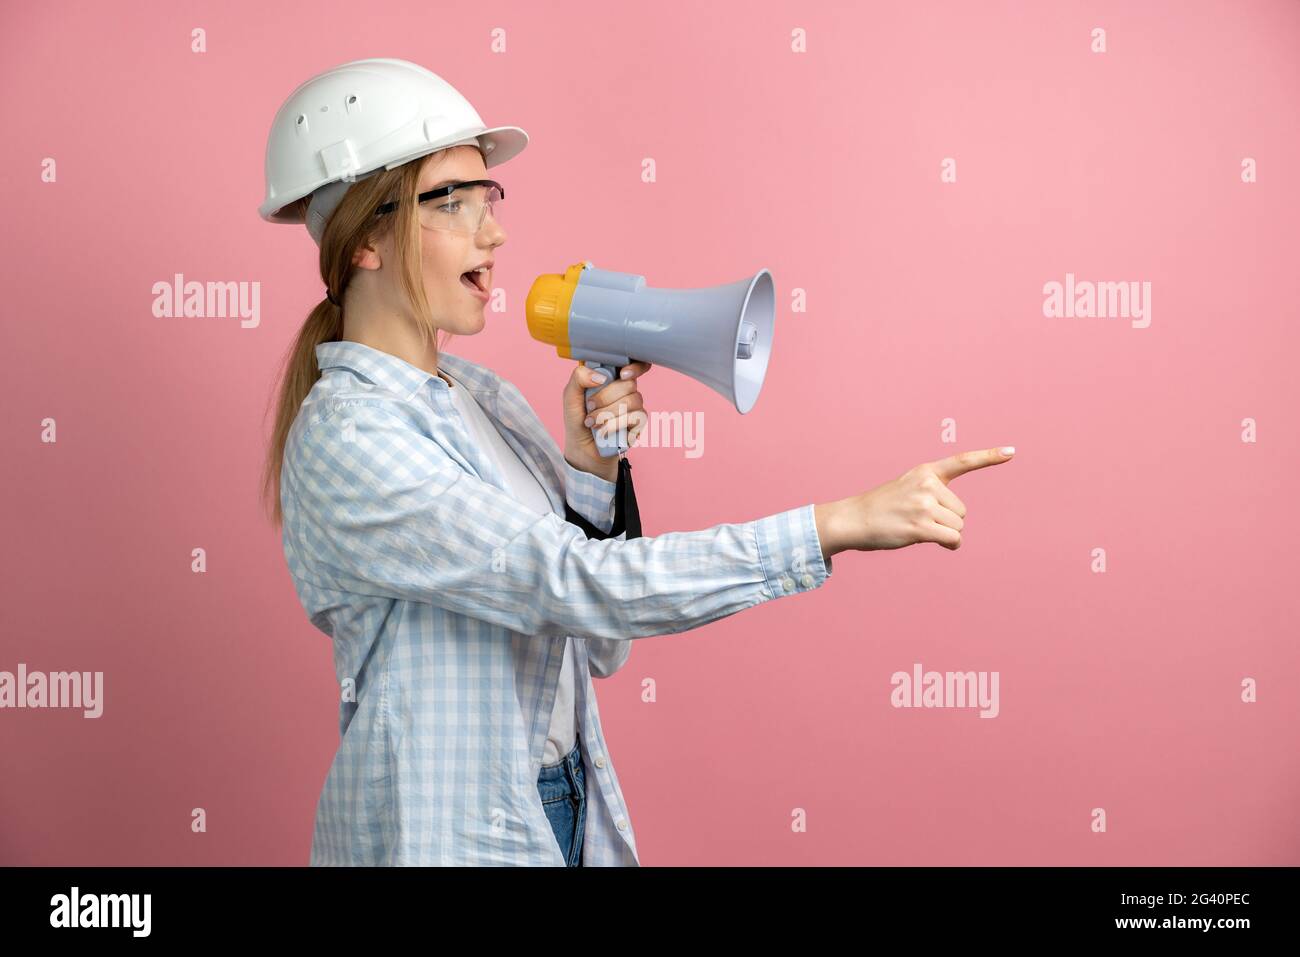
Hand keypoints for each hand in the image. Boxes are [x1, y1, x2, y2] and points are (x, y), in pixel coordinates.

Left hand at [563, 361, 653, 481]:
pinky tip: (603, 431)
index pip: (634, 364)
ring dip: (607, 413)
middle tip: (590, 406)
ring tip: (592, 422)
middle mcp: (626, 390)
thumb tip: (600, 376)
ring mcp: (635, 407)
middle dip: (605, 397)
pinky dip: (614, 425)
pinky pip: (634, 418)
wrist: (582, 448)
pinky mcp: (639, 424)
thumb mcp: (570, 395)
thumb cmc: (577, 419)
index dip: (635, 367)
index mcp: (612, 378)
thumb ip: (579, 378)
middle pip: (630, 383)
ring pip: (632, 401)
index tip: (622, 374)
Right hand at [814, 447, 1015, 558]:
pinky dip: (950, 545)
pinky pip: (952, 539)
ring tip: (917, 529)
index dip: (989, 456)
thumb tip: (956, 534)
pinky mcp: (921, 527)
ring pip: (958, 527)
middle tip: (919, 520)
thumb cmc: (882, 508)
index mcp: (925, 472)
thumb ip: (933, 496)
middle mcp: (927, 485)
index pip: (962, 461)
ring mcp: (924, 505)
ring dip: (945, 534)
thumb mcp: (907, 488)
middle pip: (962, 511)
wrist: (853, 519)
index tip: (1012, 451)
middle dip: (948, 521)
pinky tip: (935, 543)